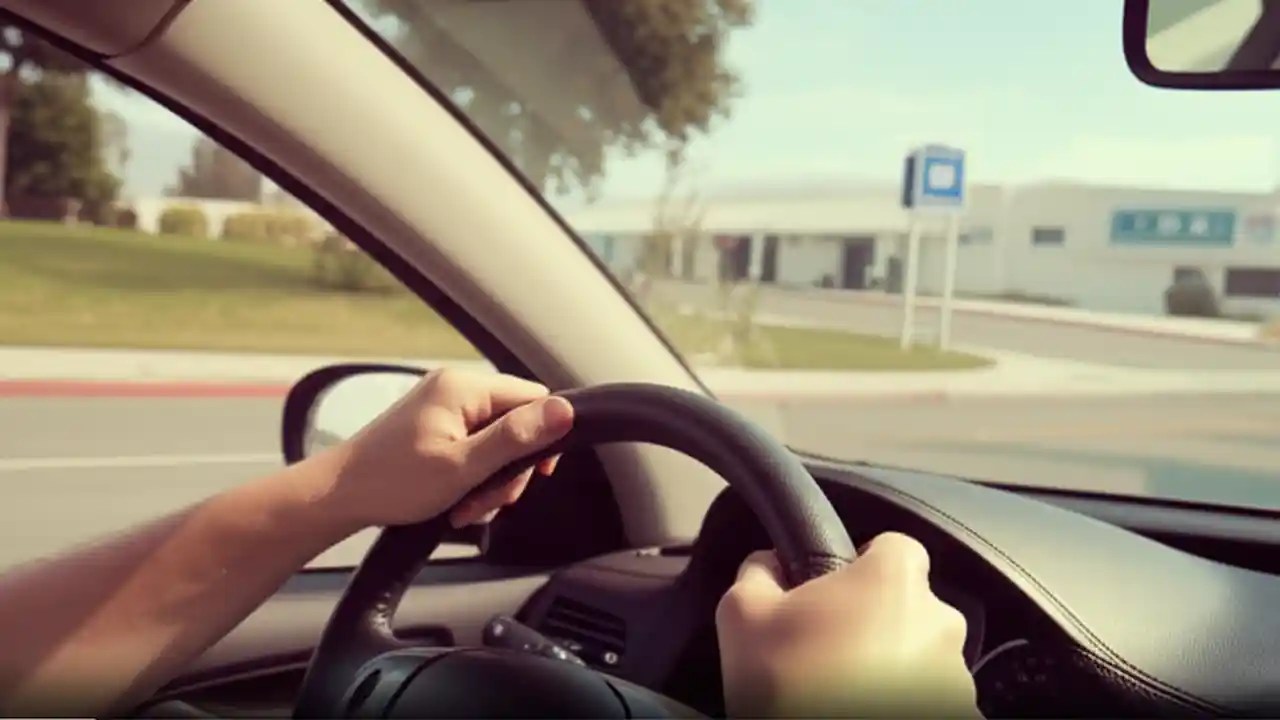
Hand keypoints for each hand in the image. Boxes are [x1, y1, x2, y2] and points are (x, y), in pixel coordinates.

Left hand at [315, 368, 574, 529]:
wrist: (337, 495)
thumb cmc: (392, 482)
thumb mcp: (463, 466)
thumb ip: (516, 438)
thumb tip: (566, 412)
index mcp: (464, 387)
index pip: (534, 398)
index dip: (543, 438)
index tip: (533, 475)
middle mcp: (456, 387)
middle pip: (517, 423)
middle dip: (510, 469)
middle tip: (488, 502)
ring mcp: (443, 405)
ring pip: (497, 440)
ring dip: (490, 479)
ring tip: (466, 507)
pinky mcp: (435, 424)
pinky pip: (474, 446)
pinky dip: (472, 476)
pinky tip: (456, 500)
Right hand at [715, 533, 978, 717]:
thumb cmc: (787, 686)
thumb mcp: (741, 616)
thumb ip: (758, 571)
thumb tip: (769, 562)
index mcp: (892, 580)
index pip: (893, 545)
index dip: (860, 564)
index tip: (833, 593)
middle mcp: (939, 621)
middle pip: (909, 605)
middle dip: (876, 622)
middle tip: (828, 651)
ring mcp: (957, 677)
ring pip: (922, 656)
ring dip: (893, 667)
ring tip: (844, 694)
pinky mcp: (964, 717)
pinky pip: (932, 699)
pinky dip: (905, 702)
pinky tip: (863, 711)